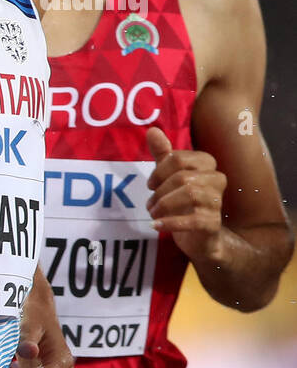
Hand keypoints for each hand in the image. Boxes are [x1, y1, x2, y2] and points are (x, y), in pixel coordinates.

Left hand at [146, 127, 226, 259]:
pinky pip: (193, 220)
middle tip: (150, 204)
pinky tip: (156, 225)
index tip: (151, 184)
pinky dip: (170, 222)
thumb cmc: (184, 202)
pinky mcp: (213, 223)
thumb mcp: (170, 176)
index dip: (159, 171)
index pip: (178, 158)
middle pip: (182, 176)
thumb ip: (163, 155)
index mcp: (207, 164)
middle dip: (159, 191)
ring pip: (190, 194)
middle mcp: (217, 180)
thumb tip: (152, 130)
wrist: (201, 237)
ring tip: (153, 213)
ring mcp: (217, 202)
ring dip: (163, 205)